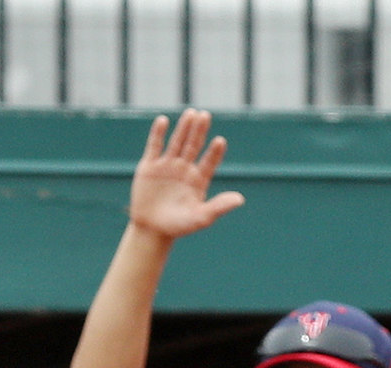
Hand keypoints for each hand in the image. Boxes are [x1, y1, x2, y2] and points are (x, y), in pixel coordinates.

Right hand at [128, 110, 243, 239]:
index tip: (220, 141)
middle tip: (205, 116)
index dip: (214, 152)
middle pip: (194, 145)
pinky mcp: (150, 166)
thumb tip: (240, 199)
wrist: (151, 230)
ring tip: (191, 113)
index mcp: (199, 179)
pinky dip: (158, 133)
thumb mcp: (200, 218)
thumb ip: (219, 207)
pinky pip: (154, 145)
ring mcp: (167, 165)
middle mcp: (185, 168)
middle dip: (200, 131)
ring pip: (177, 142)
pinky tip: (163, 121)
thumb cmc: (178, 226)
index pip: (210, 161)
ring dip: (184, 128)